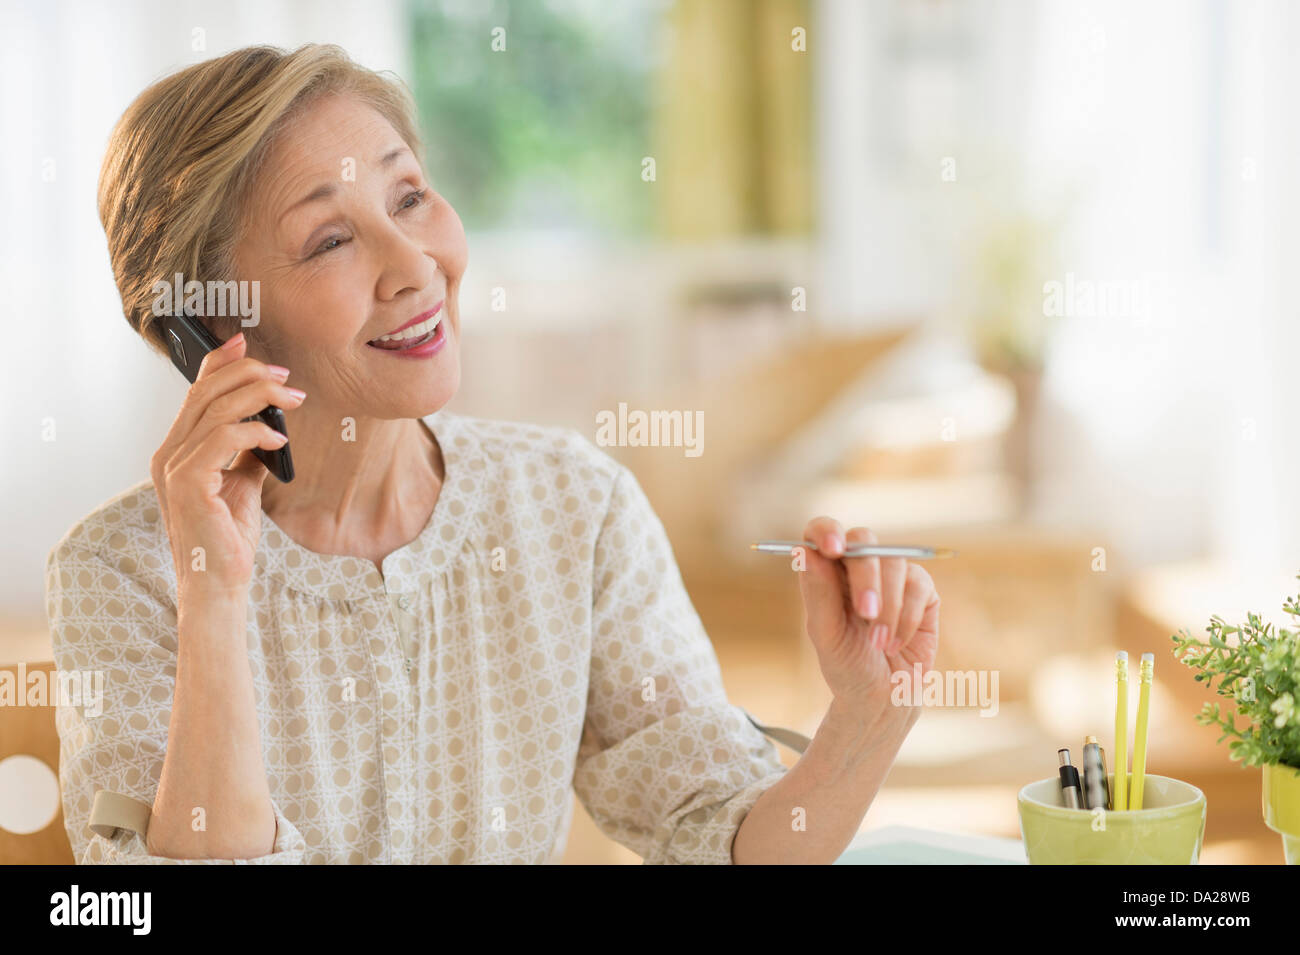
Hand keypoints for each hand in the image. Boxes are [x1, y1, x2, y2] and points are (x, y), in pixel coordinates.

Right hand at [151, 332, 304, 596]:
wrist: (218, 584)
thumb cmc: (228, 539)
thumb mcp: (242, 484)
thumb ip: (247, 453)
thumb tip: (271, 426)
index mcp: (177, 450)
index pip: (194, 392)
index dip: (218, 361)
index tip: (246, 342)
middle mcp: (167, 453)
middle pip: (204, 391)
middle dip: (248, 374)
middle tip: (286, 377)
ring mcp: (173, 467)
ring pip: (215, 408)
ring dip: (259, 396)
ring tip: (293, 399)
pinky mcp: (187, 482)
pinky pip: (221, 438)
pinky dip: (253, 431)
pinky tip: (277, 439)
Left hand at [796, 517, 940, 723]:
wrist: (884, 698)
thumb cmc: (847, 666)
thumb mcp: (827, 635)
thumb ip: (819, 593)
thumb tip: (805, 551)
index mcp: (827, 570)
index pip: (822, 531)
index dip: (826, 530)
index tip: (832, 548)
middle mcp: (858, 566)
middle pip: (864, 541)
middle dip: (866, 577)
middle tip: (866, 613)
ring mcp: (891, 575)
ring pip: (895, 562)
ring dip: (888, 607)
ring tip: (880, 644)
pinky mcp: (922, 589)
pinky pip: (919, 585)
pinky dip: (908, 617)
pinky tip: (897, 643)